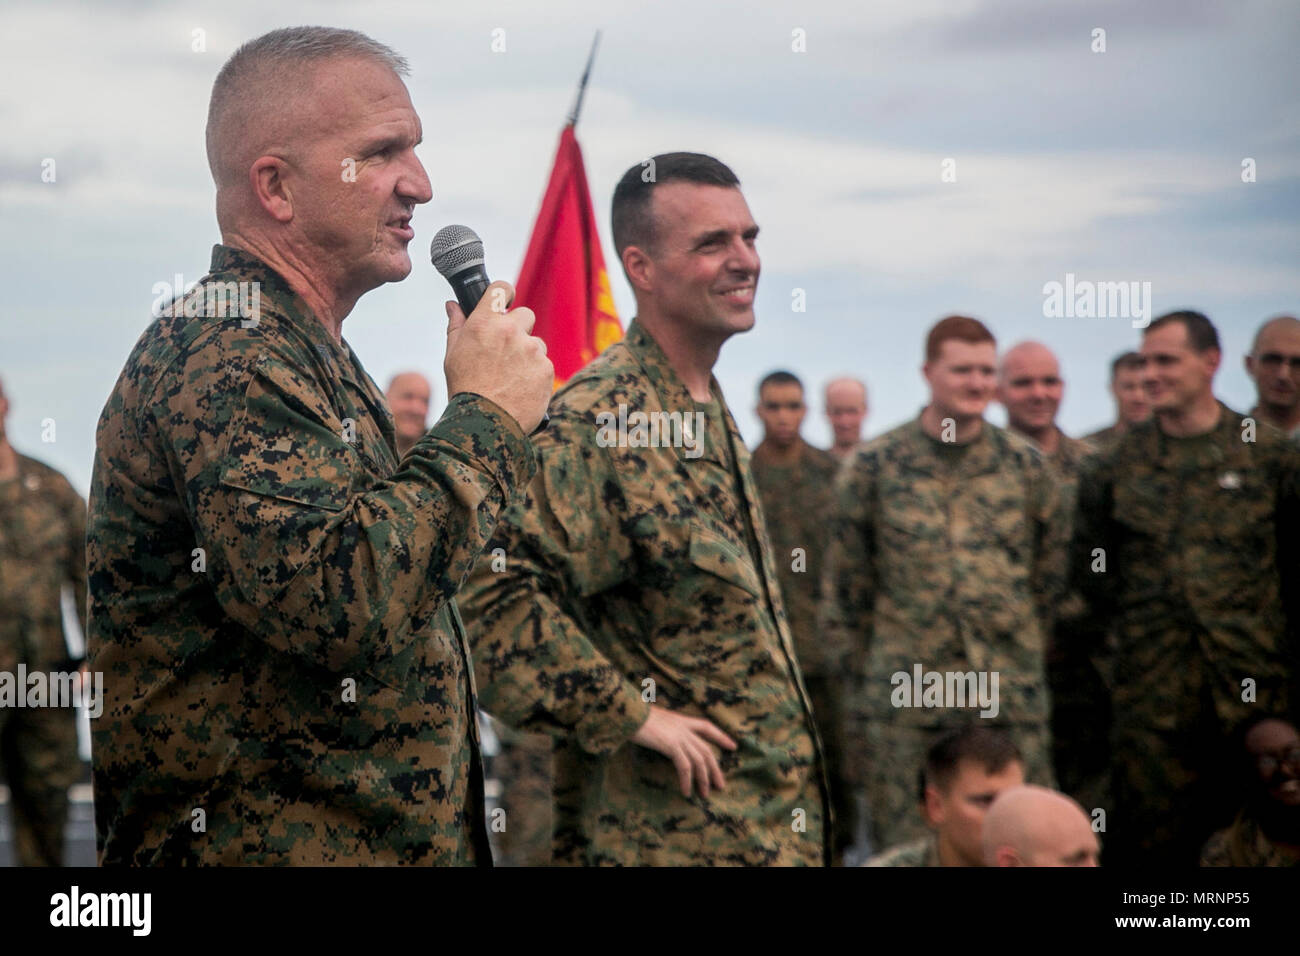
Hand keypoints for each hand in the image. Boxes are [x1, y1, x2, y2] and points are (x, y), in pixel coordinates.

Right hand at [443, 280, 552, 433]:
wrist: (485, 422)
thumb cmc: (465, 388)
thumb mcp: (452, 354)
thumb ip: (456, 326)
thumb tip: (453, 306)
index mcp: (484, 323)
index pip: (501, 289)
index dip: (505, 294)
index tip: (505, 303)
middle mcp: (510, 331)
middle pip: (525, 315)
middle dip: (517, 329)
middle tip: (505, 351)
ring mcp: (531, 350)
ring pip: (535, 343)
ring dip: (527, 354)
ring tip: (511, 377)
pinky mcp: (546, 369)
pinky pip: (543, 364)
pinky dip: (535, 374)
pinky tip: (520, 387)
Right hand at [631, 704, 737, 798]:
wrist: (628, 713)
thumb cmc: (634, 717)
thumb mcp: (653, 719)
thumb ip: (662, 728)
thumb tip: (660, 736)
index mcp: (680, 719)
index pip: (706, 727)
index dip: (721, 736)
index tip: (733, 746)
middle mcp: (683, 728)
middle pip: (706, 750)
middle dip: (715, 769)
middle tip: (720, 785)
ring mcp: (679, 736)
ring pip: (699, 761)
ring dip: (703, 780)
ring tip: (705, 794)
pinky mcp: (671, 745)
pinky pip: (685, 767)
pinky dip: (687, 781)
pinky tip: (686, 792)